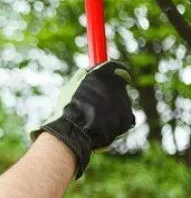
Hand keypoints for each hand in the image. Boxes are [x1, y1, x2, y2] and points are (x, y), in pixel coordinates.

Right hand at [31, 60, 135, 178]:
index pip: (116, 68)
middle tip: (97, 102)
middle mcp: (118, 86)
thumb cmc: (69, 106)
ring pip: (121, 103)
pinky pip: (123, 118)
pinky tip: (102, 125)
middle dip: (111, 93)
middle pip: (120, 87)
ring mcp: (125, 102)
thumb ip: (80, 78)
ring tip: (95, 117)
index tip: (110, 78)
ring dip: (112, 108)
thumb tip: (84, 72)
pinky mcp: (128, 118)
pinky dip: (115, 121)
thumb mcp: (70, 87)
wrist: (75, 130)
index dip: (114, 73)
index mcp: (104, 74)